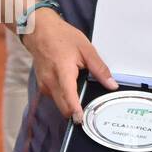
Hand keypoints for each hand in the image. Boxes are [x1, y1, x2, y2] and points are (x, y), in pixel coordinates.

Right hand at [23, 7, 118, 122]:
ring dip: (70, 103)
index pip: (69, 98)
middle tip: (90, 112)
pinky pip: (55, 96)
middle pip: (63, 106)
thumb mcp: (87, 50)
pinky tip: (73, 86)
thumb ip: (99, 69)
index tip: (82, 120)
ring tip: (83, 94)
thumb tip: (111, 84)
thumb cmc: (62, 37)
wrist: (40, 31)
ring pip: (58, 102)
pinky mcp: (42, 84)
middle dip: (75, 111)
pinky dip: (64, 96)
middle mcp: (50, 82)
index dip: (76, 111)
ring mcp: (44, 84)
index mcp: (62, 73)